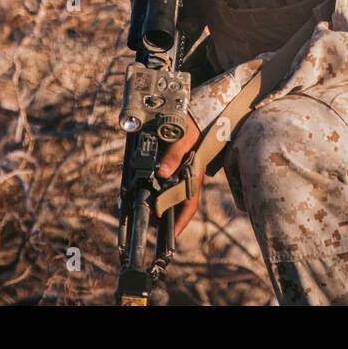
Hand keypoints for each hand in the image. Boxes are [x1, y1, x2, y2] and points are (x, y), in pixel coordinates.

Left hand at [156, 115, 203, 237]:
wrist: (200, 111)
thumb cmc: (194, 124)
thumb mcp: (183, 137)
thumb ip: (173, 154)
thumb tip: (161, 172)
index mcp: (194, 174)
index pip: (189, 205)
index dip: (180, 223)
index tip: (171, 238)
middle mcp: (190, 176)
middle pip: (179, 204)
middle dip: (166, 216)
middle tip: (150, 225)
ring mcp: (185, 171)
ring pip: (173, 193)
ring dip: (162, 203)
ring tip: (147, 210)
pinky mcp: (180, 164)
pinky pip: (170, 181)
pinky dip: (160, 188)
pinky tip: (150, 188)